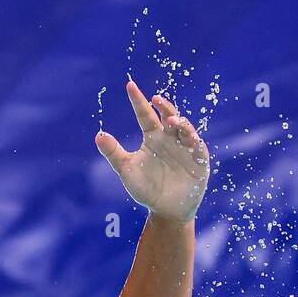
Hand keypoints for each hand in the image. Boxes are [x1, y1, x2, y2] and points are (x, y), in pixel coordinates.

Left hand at [95, 80, 209, 222]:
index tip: (130, 86)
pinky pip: (197, 145)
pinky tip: (186, 137)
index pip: (145, 115)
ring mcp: (185, 147)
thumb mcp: (127, 170)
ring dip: (179, 121)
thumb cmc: (146, 189)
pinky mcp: (199, 158)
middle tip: (155, 99)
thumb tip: (98, 135)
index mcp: (152, 137)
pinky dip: (192, 139)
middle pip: (168, 115)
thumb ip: (114, 153)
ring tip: (170, 120)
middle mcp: (169, 138)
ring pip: (184, 127)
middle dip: (164, 106)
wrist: (166, 210)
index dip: (138, 101)